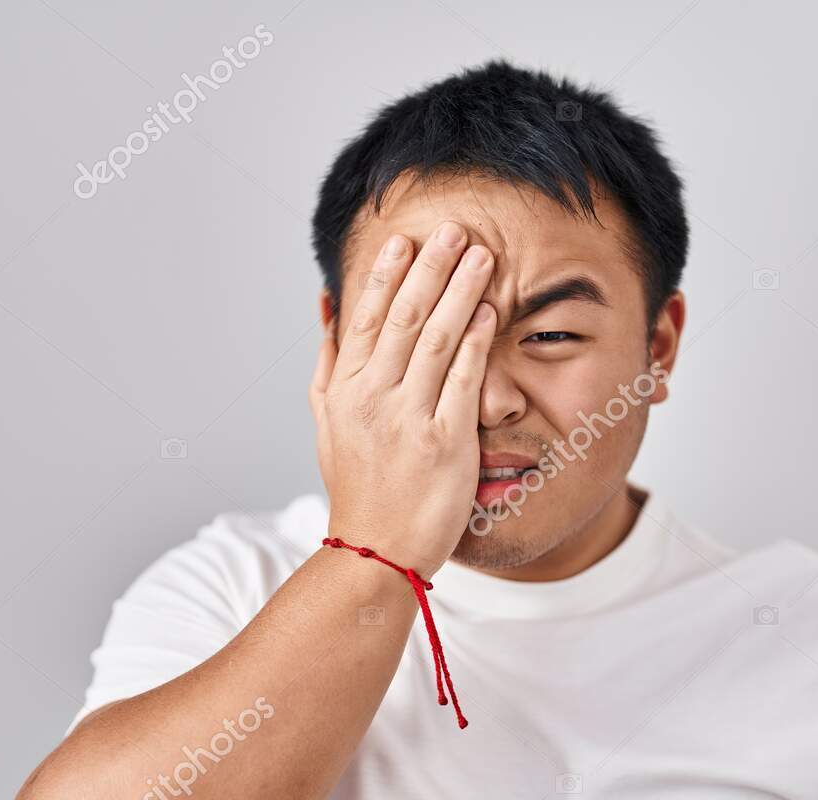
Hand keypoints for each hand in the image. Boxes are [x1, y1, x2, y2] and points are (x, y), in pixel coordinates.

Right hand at [309, 220, 496, 576]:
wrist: (376, 553)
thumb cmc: (359, 490)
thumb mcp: (327, 427)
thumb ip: (328, 367)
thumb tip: (328, 310)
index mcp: (344, 392)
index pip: (366, 318)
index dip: (387, 275)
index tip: (407, 239)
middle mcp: (372, 399)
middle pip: (403, 317)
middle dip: (431, 268)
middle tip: (455, 229)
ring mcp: (408, 420)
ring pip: (434, 340)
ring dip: (460, 292)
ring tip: (481, 256)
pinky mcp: (444, 443)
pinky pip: (461, 381)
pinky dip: (475, 343)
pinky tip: (490, 313)